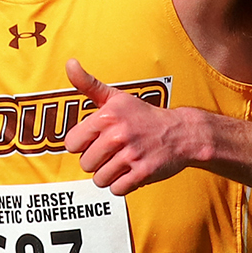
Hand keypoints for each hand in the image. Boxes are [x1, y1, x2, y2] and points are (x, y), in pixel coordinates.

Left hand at [61, 59, 201, 195]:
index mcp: (107, 116)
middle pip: (85, 164)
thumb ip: (88, 84)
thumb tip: (69, 63)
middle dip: (96, 161)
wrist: (182, 132)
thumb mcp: (116, 97)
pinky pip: (116, 189)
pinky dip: (122, 184)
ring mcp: (131, 155)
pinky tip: (131, 171)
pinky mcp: (142, 173)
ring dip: (109, 174)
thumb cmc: (143, 115)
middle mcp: (118, 135)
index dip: (82, 144)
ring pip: (100, 179)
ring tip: (121, 162)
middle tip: (112, 151)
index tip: (95, 140)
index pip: (72, 144)